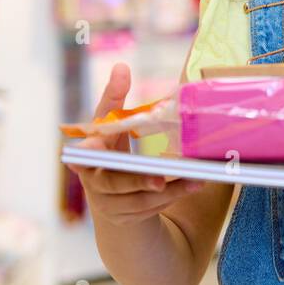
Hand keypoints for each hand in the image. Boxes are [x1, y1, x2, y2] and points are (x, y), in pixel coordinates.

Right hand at [64, 62, 203, 225]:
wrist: (113, 201)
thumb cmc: (114, 154)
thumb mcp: (114, 127)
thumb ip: (115, 99)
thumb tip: (120, 66)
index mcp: (88, 155)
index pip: (87, 151)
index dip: (88, 152)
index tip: (93, 149)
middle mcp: (93, 182)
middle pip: (114, 183)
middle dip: (137, 180)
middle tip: (159, 179)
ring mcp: (108, 204)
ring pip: (138, 200)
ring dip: (169, 190)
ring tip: (196, 179)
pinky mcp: (125, 218)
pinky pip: (150, 209)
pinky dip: (172, 197)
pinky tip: (192, 185)